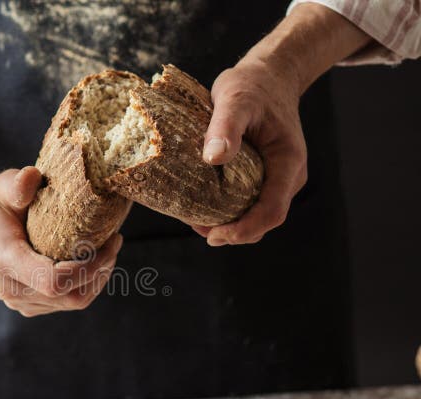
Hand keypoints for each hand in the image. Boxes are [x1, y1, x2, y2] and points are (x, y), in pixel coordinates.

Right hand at [0, 166, 121, 316]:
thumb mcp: (4, 187)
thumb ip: (18, 184)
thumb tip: (33, 176)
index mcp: (5, 262)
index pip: (54, 281)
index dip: (88, 267)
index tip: (108, 240)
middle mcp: (11, 290)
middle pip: (70, 296)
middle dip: (99, 271)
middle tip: (115, 242)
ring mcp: (20, 303)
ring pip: (73, 302)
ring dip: (97, 278)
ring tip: (109, 250)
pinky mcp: (31, 306)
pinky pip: (68, 302)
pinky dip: (87, 284)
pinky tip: (93, 261)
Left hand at [196, 58, 305, 245]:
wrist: (269, 76)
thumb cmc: (252, 85)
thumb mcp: (235, 99)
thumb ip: (226, 127)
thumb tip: (214, 158)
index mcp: (288, 161)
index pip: (272, 211)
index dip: (244, 229)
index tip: (215, 235)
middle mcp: (288, 175)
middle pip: (264, 220)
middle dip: (233, 232)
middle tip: (199, 229)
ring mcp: (278, 177)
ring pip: (257, 214)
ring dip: (230, 225)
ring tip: (197, 221)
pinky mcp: (265, 176)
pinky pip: (251, 202)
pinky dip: (230, 211)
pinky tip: (203, 207)